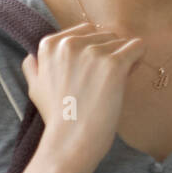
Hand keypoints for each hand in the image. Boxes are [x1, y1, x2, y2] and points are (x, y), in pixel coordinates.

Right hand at [22, 22, 146, 168]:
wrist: (71, 140)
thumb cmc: (57, 117)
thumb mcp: (34, 87)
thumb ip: (35, 66)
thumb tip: (32, 55)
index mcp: (50, 44)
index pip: (86, 31)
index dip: (94, 49)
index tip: (90, 72)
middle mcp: (70, 43)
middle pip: (106, 36)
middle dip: (110, 53)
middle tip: (103, 80)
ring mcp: (92, 52)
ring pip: (122, 42)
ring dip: (124, 59)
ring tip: (112, 84)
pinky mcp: (113, 64)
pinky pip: (138, 47)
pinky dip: (139, 58)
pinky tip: (129, 76)